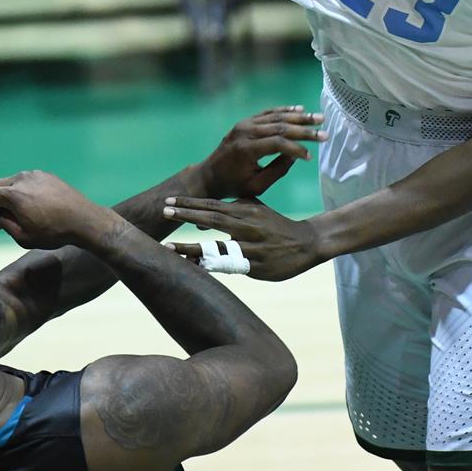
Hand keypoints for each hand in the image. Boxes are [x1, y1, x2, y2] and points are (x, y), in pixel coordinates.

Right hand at [0, 169, 105, 249]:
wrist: (83, 220)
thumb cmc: (53, 232)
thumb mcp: (23, 237)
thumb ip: (5, 224)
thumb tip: (0, 215)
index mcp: (14, 194)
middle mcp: (23, 178)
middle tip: (3, 220)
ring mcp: (36, 174)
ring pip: (12, 182)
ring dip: (10, 197)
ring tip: (20, 215)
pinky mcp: (47, 175)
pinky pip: (28, 181)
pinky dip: (24, 192)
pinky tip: (34, 207)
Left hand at [164, 196, 325, 279]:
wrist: (307, 242)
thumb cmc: (276, 225)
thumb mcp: (257, 210)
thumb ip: (231, 211)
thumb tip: (201, 222)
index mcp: (247, 210)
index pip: (213, 205)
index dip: (190, 203)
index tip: (168, 202)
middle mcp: (248, 226)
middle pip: (213, 219)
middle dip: (187, 215)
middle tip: (164, 212)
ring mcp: (252, 247)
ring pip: (218, 247)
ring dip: (192, 248)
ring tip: (170, 248)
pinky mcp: (257, 266)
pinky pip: (230, 267)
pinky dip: (212, 267)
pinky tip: (194, 268)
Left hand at [198, 105, 325, 198]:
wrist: (209, 176)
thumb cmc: (234, 186)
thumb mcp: (256, 185)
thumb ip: (277, 171)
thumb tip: (295, 155)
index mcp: (247, 149)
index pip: (278, 143)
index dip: (296, 149)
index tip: (309, 158)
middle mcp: (245, 132)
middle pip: (280, 126)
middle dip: (304, 130)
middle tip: (324, 132)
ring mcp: (244, 124)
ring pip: (276, 117)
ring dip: (299, 117)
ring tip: (318, 118)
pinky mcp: (244, 123)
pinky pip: (267, 114)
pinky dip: (284, 111)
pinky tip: (300, 110)